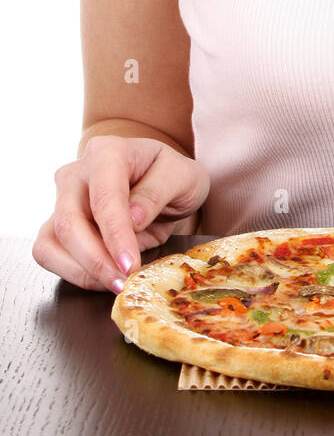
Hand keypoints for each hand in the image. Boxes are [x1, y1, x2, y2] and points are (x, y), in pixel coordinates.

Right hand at [32, 135, 209, 292]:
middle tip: (124, 282)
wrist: (161, 181)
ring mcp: (62, 197)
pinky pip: (48, 252)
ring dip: (82, 270)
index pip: (104, 198)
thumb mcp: (183, 177)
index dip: (115, 235)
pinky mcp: (56, 222)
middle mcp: (77, 172)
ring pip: (52, 241)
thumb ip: (158, 192)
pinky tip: (102, 277)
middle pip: (69, 222)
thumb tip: (133, 218)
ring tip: (116, 282)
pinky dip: (72, 271)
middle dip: (96, 260)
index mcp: (109, 152)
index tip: (130, 265)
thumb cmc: (171, 176)